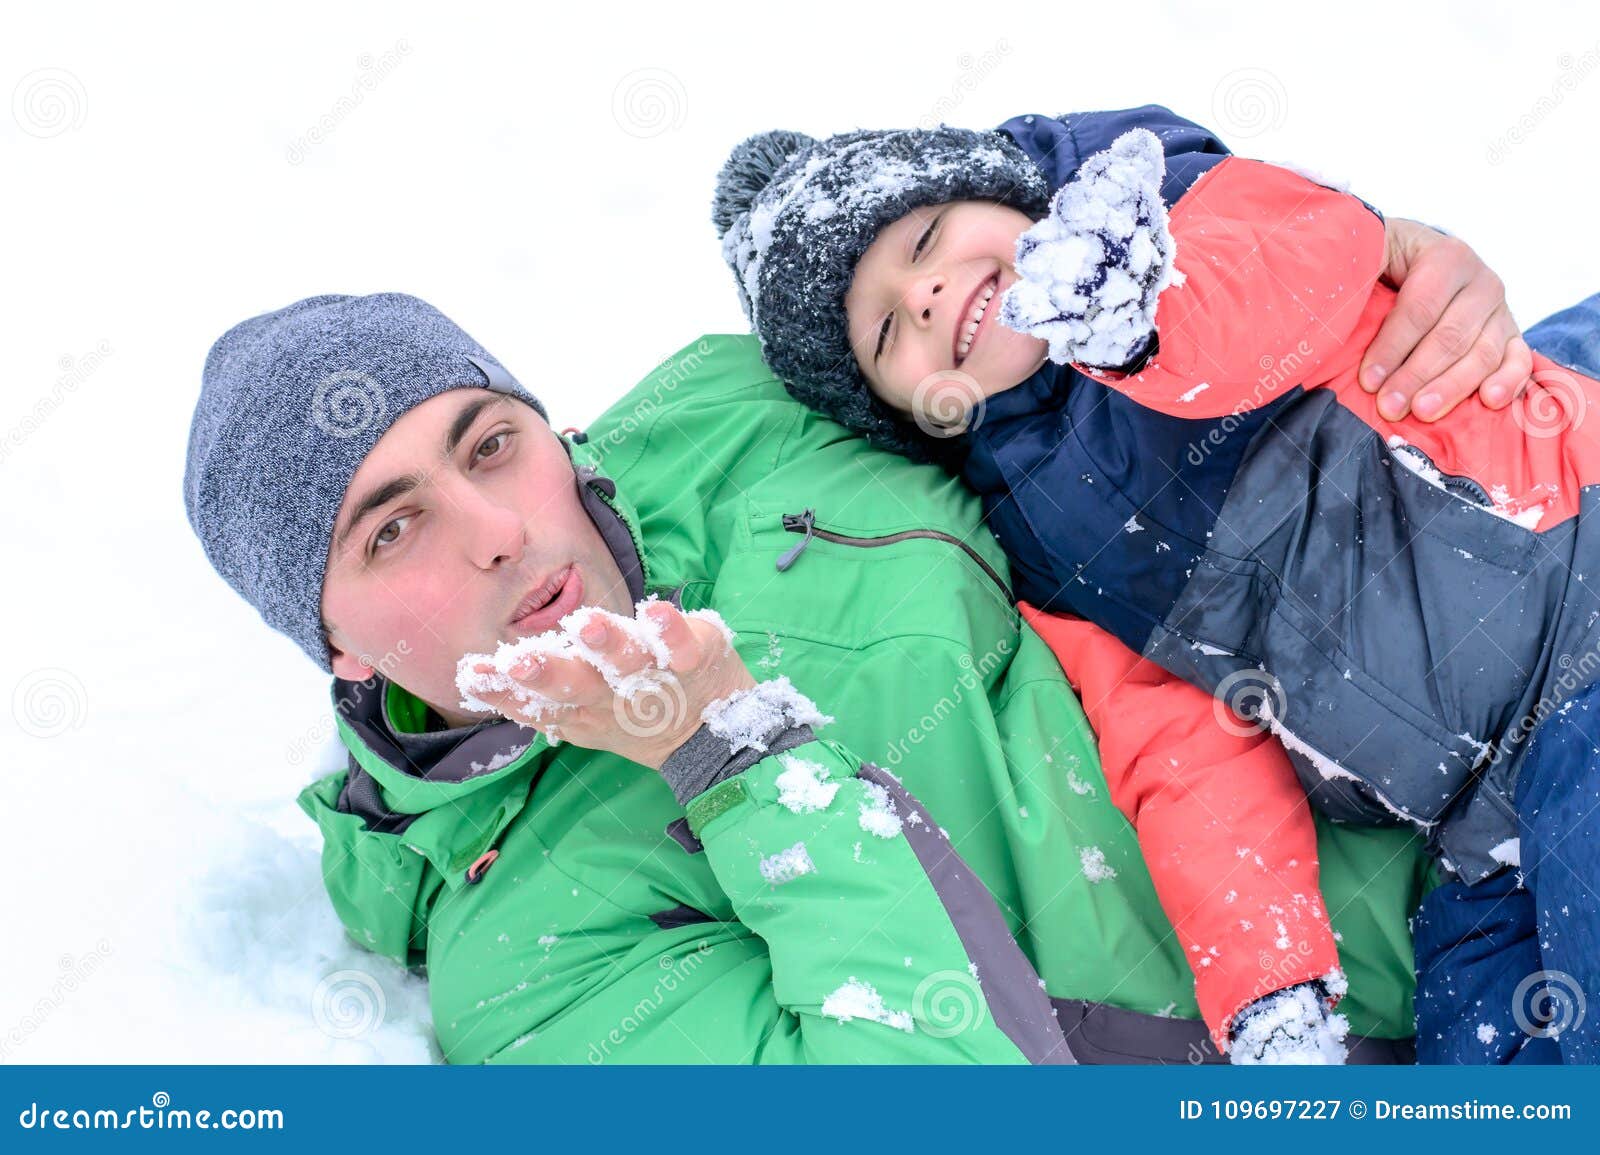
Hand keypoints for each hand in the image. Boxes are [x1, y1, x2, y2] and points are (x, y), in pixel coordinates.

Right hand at [465, 602, 756, 770]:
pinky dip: (670, 629)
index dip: (505, 692)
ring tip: (588, 624)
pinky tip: (654, 610)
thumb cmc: (633, 708)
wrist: (711, 731)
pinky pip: (681, 644)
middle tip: (519, 661)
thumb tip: (473, 674)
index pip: (537, 703)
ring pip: (627, 661)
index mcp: (582, 709)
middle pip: (577, 686)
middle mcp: (614, 697)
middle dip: (547, 673)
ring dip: (607, 643)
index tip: (474, 675)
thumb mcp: (581, 713)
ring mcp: (655, 678)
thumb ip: (533, 695)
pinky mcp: (694, 659)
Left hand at [1360, 218, 1531, 421]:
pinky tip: (1489, 401)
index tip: (1367, 381)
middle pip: (1450, 335)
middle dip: (1417, 375)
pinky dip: (1509, 381)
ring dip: (1452, 386)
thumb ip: (1356, 274)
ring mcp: (1499, 309)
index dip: (1392, 347)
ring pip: (1482, 352)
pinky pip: (1519, 360)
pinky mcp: (1511, 334)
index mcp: (1445, 257)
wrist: (1421, 259)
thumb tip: (1327, 300)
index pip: (1419, 309)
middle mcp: (1480, 281)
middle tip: (1391, 406)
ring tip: (1424, 412)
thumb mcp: (1370, 256)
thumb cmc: (1384, 266)